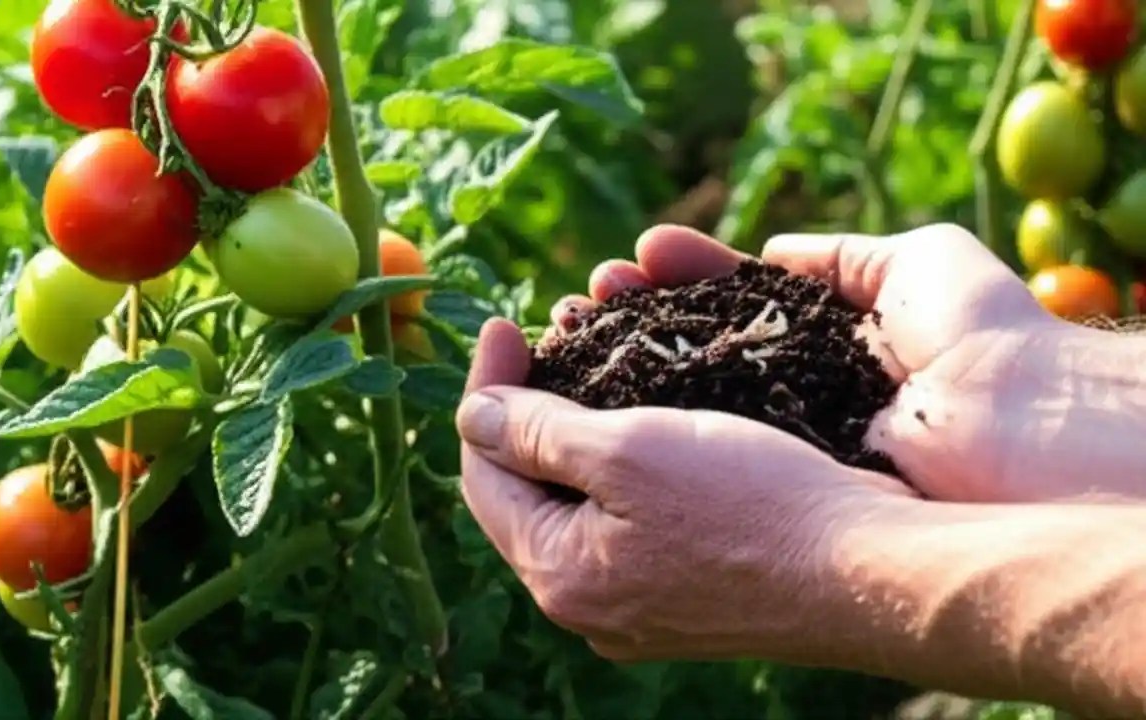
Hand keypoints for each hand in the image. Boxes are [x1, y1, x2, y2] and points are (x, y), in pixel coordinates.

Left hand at [457, 318, 913, 662]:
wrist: (872, 571)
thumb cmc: (752, 505)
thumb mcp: (630, 451)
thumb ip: (537, 432)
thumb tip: (469, 414)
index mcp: (558, 573)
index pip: (485, 472)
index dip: (486, 391)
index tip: (506, 322)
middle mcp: (588, 601)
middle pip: (528, 490)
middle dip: (531, 407)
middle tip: (551, 336)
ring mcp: (640, 603)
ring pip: (582, 501)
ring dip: (580, 428)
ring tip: (596, 362)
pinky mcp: (688, 591)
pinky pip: (629, 517)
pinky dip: (626, 462)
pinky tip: (649, 415)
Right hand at [552, 223, 1145, 502]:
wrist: (1021, 429)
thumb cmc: (981, 338)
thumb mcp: (918, 264)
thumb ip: (841, 257)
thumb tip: (774, 250)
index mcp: (824, 344)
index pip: (731, 305)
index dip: (679, 281)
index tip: (636, 256)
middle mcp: (795, 398)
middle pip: (693, 355)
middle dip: (635, 318)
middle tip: (585, 295)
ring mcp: (781, 446)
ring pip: (682, 401)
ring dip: (625, 361)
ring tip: (580, 319)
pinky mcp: (774, 486)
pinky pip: (699, 447)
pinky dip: (646, 416)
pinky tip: (603, 386)